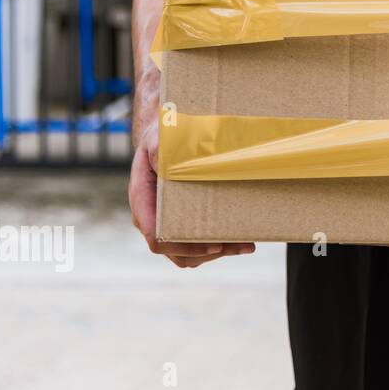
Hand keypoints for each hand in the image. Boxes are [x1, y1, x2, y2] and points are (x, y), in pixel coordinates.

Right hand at [128, 122, 254, 267]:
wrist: (163, 135)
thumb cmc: (163, 136)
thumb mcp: (160, 139)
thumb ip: (163, 153)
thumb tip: (175, 166)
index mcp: (143, 199)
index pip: (156, 236)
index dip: (184, 245)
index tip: (213, 246)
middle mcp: (150, 216)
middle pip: (175, 251)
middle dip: (207, 252)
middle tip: (239, 245)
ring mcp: (164, 222)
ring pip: (186, 254)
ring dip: (216, 252)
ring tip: (246, 245)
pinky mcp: (178, 222)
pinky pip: (194, 246)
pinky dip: (217, 247)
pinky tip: (242, 241)